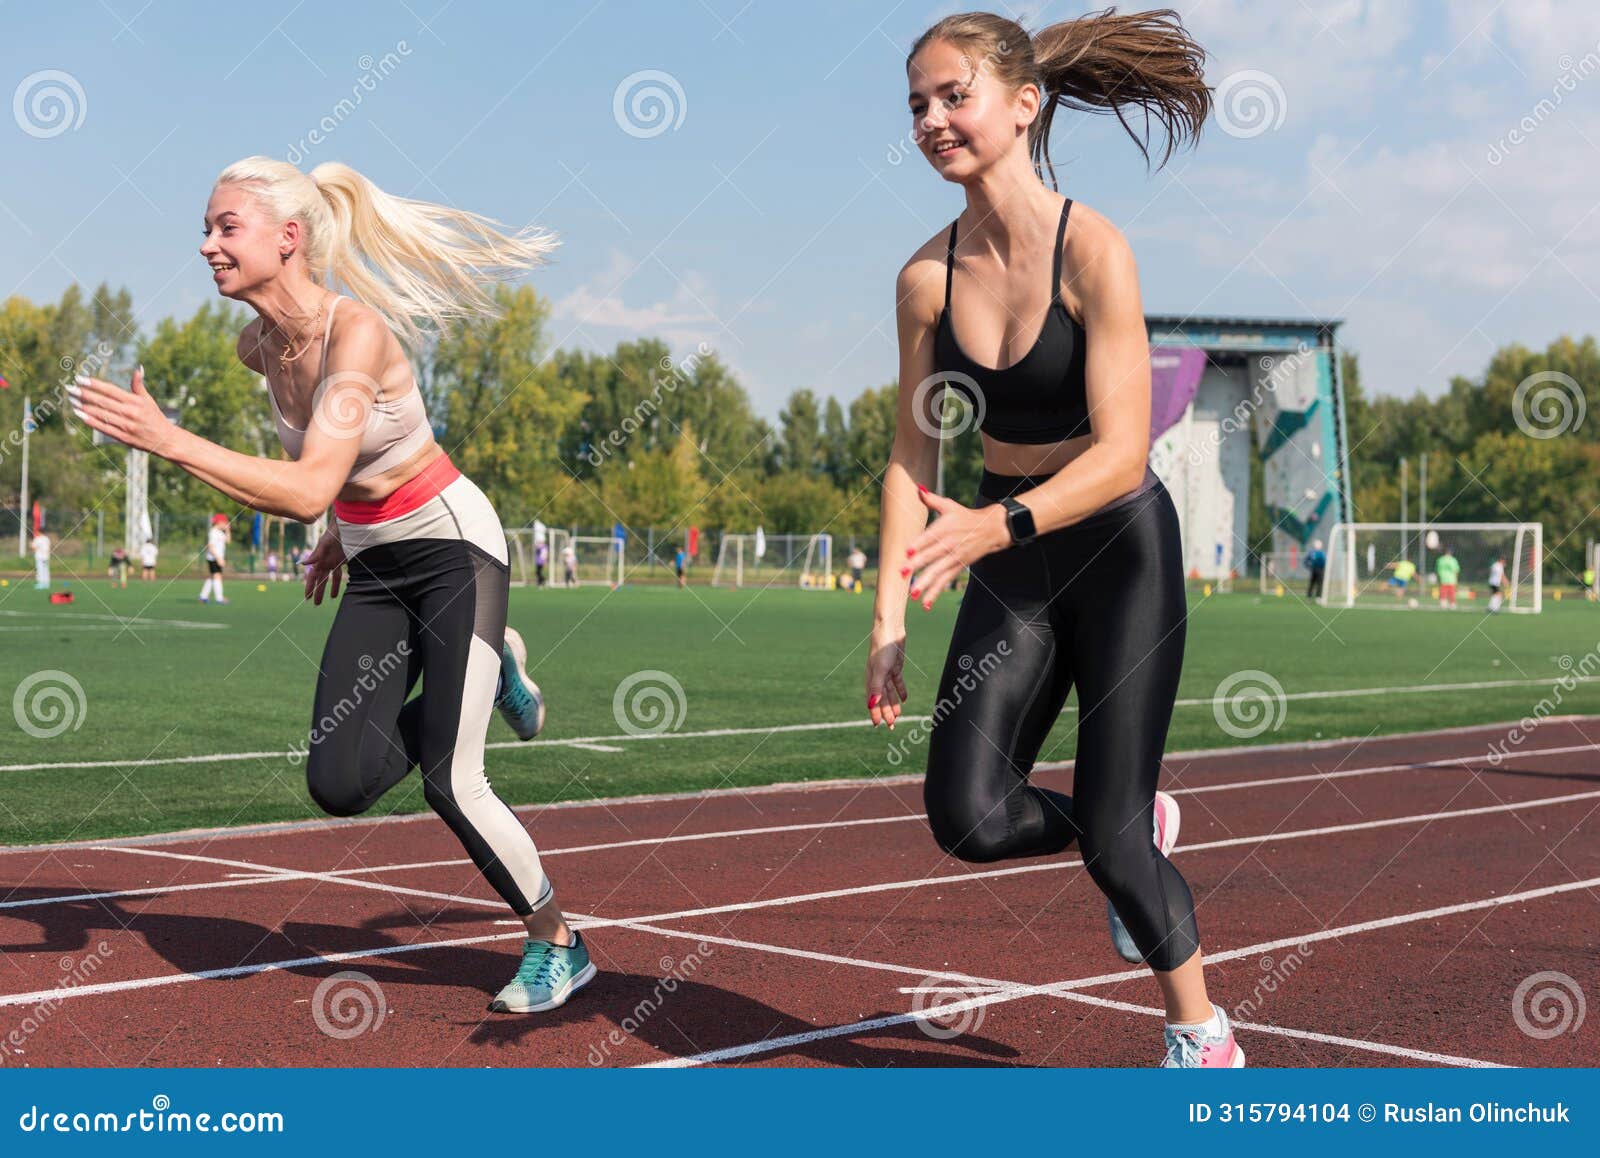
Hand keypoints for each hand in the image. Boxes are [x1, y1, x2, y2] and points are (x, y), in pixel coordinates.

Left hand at [66, 366, 173, 452]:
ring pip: (100, 414)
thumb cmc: (155, 417)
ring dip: (84, 407)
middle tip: (69, 388)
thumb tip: (138, 369)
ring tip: (72, 400)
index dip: (94, 384)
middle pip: (102, 401)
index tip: (80, 378)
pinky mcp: (123, 437)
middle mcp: (130, 413)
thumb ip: (138, 386)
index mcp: (135, 402)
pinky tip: (80, 415)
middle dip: (84, 394)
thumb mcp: (148, 400)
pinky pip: (104, 428)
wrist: (166, 441)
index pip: (110, 390)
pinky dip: (91, 421)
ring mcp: (126, 426)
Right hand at [302, 527, 346, 604]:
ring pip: (331, 579)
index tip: (307, 598)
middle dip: (318, 591)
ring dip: (330, 588)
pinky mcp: (343, 560)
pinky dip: (339, 581)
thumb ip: (315, 555)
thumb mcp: (325, 544)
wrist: (346, 526)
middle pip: (321, 580)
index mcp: (319, 559)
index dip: (309, 587)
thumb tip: (303, 563)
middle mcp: (325, 562)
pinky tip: (341, 588)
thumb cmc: (333, 533)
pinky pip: (340, 573)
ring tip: (330, 598)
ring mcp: (334, 561)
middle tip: (315, 604)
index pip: (313, 577)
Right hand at [865, 627, 907, 728]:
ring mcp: (886, 672)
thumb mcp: (880, 669)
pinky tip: (904, 699)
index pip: (872, 700)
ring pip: (889, 692)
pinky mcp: (895, 666)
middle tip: (891, 726)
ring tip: (897, 717)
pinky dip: (900, 691)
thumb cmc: (883, 648)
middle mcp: (877, 677)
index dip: (874, 713)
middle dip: (886, 712)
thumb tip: (871, 705)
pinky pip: (897, 682)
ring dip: (893, 704)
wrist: (890, 629)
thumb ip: (876, 687)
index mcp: (871, 679)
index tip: (877, 725)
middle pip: (881, 698)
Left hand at [903, 486, 1010, 611]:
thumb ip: (931, 499)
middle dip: (916, 566)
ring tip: (912, 594)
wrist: (991, 529)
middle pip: (931, 556)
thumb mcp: (950, 505)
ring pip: (938, 572)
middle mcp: (949, 544)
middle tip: (902, 573)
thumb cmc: (965, 516)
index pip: (929, 537)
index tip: (906, 552)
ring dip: (925, 584)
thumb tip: (918, 488)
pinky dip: (935, 593)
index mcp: (945, 527)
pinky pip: (945, 581)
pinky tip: (925, 604)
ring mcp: (954, 557)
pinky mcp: (958, 567)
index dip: (918, 544)